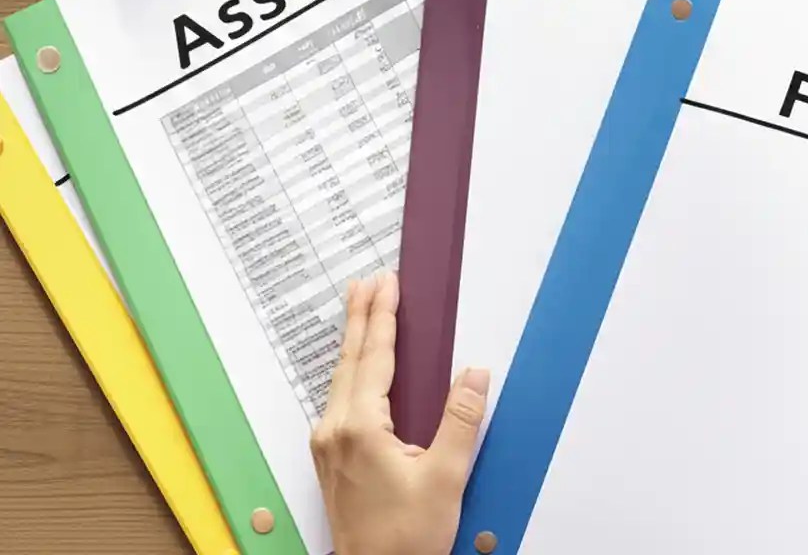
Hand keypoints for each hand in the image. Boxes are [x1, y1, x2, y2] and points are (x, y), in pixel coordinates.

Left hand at [311, 271, 490, 554]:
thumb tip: (475, 375)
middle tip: (369, 281)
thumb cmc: (406, 539)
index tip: (388, 284)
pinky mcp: (331, 458)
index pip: (375, 358)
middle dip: (362, 317)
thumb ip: (461, 420)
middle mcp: (335, 431)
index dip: (383, 317)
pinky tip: (357, 366)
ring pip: (342, 377)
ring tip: (361, 309)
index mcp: (359, 428)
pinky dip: (352, 369)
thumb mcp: (445, 477)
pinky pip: (340, 398)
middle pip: (351, 360)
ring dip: (355, 340)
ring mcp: (328, 445)